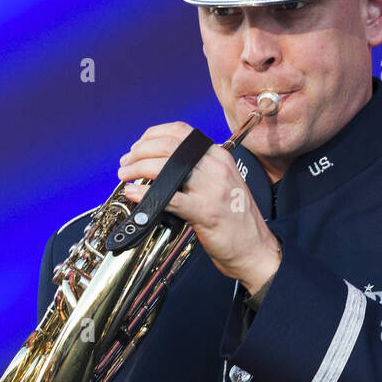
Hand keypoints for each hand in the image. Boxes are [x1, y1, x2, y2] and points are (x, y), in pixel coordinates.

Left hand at [117, 122, 281, 298]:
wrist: (256, 249)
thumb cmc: (237, 220)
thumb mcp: (222, 183)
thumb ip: (199, 170)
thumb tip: (163, 165)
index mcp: (219, 156)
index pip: (180, 131)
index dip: (152, 135)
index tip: (138, 146)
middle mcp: (216, 167)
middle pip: (168, 146)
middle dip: (139, 152)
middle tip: (125, 163)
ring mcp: (212, 189)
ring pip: (166, 167)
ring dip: (138, 169)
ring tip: (125, 176)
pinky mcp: (206, 212)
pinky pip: (169, 198)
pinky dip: (146, 194)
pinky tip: (134, 194)